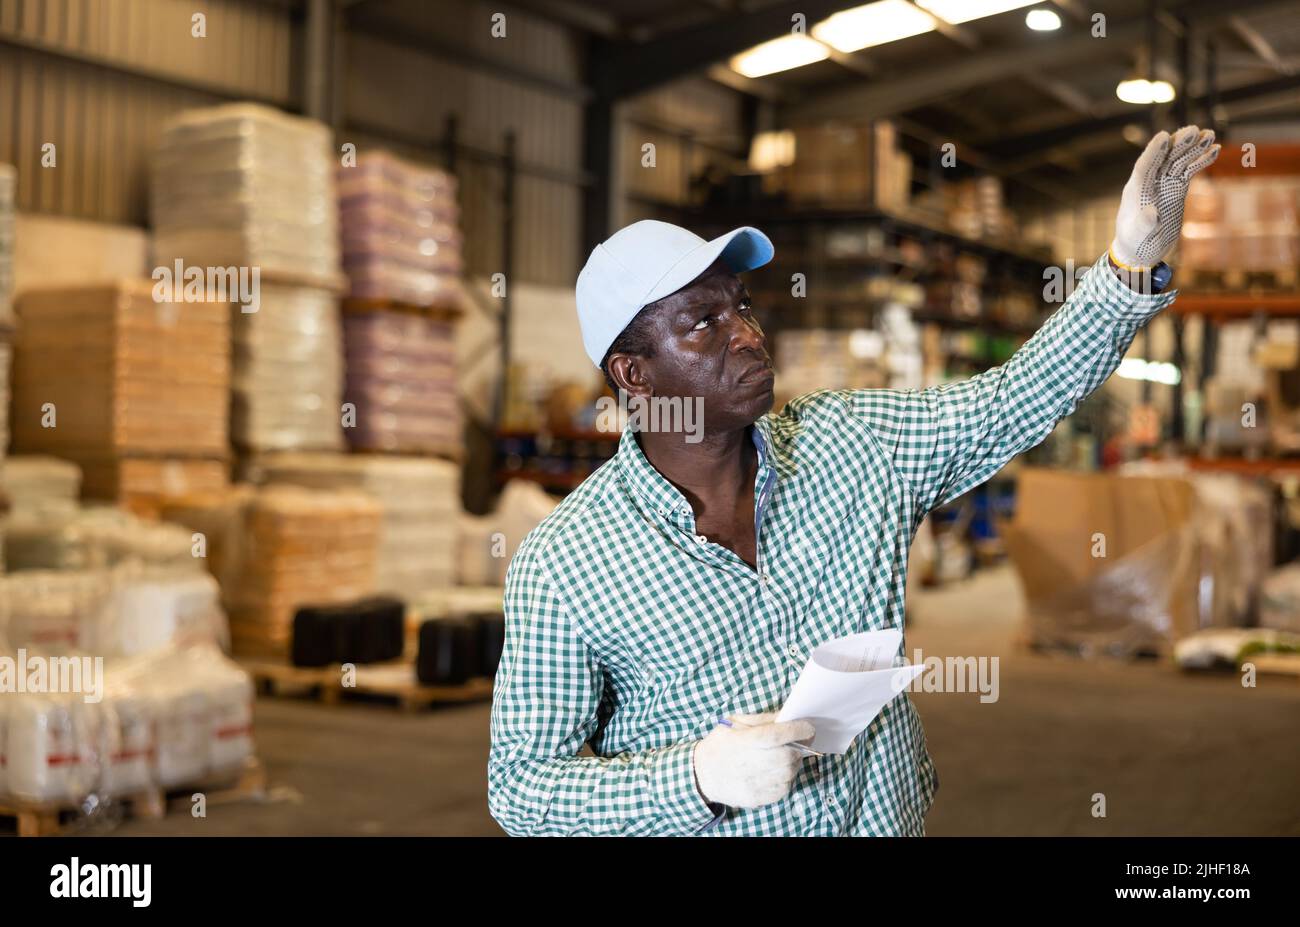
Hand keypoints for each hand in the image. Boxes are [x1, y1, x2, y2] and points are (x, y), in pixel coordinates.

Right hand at [692, 712, 815, 808]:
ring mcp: (755, 784)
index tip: (808, 727)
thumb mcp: (734, 723)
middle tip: (798, 742)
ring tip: (784, 755)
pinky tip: (776, 770)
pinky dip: (786, 778)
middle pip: (788, 755)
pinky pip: (784, 788)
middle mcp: (750, 763)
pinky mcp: (758, 798)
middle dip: (799, 747)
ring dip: (793, 762)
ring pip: (789, 772)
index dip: (798, 729)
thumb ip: (762, 719)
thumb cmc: (721, 744)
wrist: (702, 775)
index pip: (778, 735)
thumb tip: (788, 717)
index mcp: (744, 741)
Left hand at [1111, 125, 1219, 269]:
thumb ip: (1144, 223)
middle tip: (1194, 130)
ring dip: (1193, 148)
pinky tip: (1214, 150)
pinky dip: (1200, 161)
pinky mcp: (1176, 190)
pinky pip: (1189, 171)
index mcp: (1135, 190)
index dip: (1153, 151)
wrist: (1140, 250)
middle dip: (1178, 144)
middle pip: (1164, 158)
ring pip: (1179, 161)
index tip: (1164, 136)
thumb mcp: (1138, 235)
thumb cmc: (1134, 243)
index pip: (1144, 166)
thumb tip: (1151, 213)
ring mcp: (1164, 185)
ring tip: (1209, 134)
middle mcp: (1149, 183)